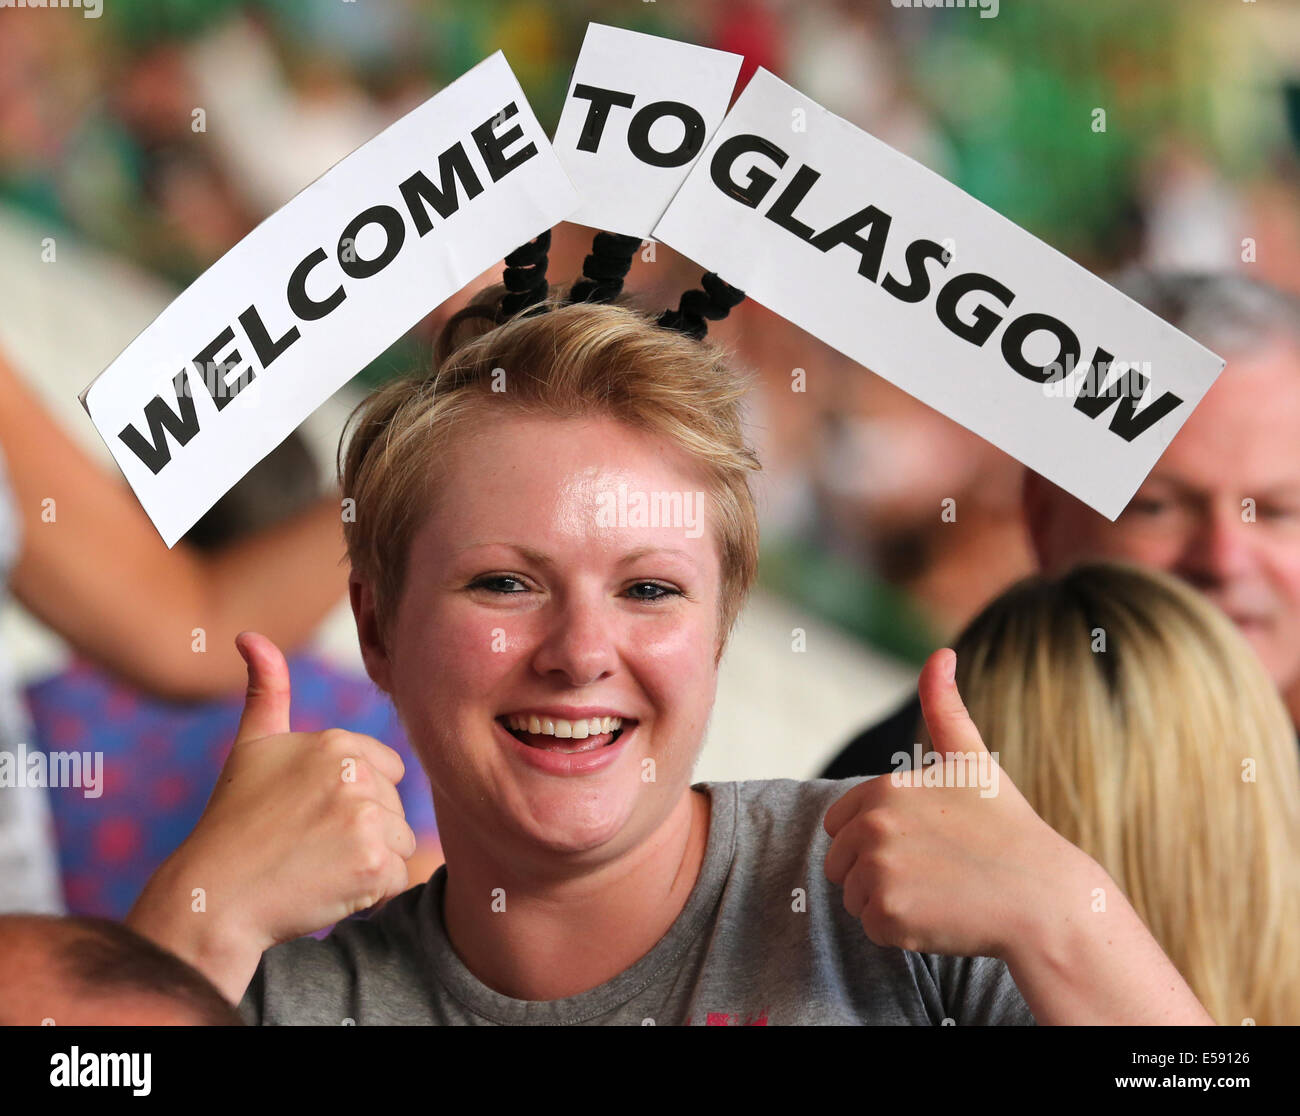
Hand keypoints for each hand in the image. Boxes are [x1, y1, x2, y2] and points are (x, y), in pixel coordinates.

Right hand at [128, 631, 415, 1000]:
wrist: (212, 899)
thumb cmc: (233, 822)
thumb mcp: (252, 746)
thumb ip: (266, 689)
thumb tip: (249, 635)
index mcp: (336, 742)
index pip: (388, 771)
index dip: (356, 798)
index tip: (312, 813)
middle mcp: (355, 775)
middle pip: (396, 808)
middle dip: (363, 832)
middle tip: (308, 845)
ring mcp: (366, 819)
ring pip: (401, 843)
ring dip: (369, 863)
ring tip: (318, 865)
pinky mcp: (373, 864)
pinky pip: (399, 878)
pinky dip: (371, 892)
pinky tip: (328, 887)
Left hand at [822, 648, 1088, 960]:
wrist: (1044, 899)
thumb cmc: (1006, 828)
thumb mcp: (972, 759)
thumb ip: (944, 707)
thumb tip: (941, 652)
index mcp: (883, 788)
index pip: (839, 825)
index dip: (875, 838)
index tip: (923, 842)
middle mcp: (873, 825)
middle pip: (839, 863)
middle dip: (876, 873)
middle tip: (934, 872)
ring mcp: (879, 870)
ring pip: (853, 898)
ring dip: (889, 904)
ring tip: (939, 893)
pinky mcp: (889, 914)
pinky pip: (872, 930)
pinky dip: (900, 933)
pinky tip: (941, 918)